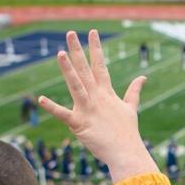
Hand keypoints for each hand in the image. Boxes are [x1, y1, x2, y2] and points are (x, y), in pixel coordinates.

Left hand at [38, 30, 156, 183]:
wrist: (126, 153)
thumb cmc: (127, 133)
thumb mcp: (131, 108)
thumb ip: (133, 91)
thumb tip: (143, 77)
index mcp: (107, 93)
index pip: (100, 66)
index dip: (96, 48)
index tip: (92, 32)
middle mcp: (97, 97)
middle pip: (85, 70)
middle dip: (78, 51)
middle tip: (70, 33)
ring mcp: (88, 109)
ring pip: (76, 85)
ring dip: (68, 70)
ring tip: (60, 53)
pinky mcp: (80, 124)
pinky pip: (63, 115)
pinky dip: (52, 108)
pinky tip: (41, 99)